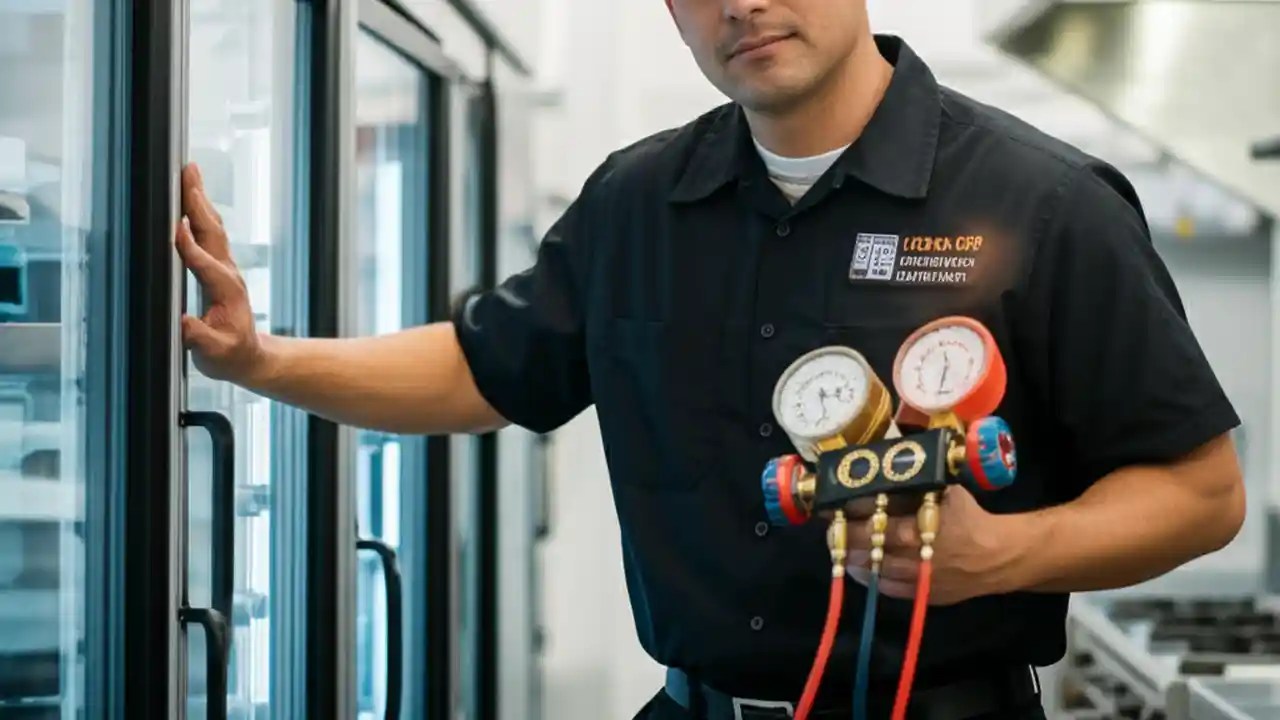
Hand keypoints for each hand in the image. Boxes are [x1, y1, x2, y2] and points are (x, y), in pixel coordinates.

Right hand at [175, 163, 264, 383]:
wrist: (247, 355)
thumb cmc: (229, 355)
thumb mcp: (213, 354)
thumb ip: (199, 338)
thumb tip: (184, 323)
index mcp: (225, 291)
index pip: (204, 264)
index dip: (189, 247)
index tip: (176, 226)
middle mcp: (227, 273)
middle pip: (211, 232)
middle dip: (198, 202)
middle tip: (187, 173)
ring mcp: (224, 267)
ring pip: (211, 227)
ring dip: (199, 198)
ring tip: (190, 172)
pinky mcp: (219, 266)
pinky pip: (209, 232)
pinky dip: (199, 210)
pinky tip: (191, 195)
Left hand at [843, 485, 1023, 605]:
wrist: (999, 556)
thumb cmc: (970, 519)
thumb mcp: (946, 494)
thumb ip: (917, 489)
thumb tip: (887, 475)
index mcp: (920, 530)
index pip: (875, 524)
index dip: (852, 517)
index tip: (834, 509)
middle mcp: (914, 558)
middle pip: (870, 550)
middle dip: (846, 540)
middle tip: (831, 531)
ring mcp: (918, 581)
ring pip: (876, 572)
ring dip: (855, 560)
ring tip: (840, 550)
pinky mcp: (924, 596)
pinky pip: (891, 590)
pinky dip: (873, 580)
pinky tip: (861, 570)